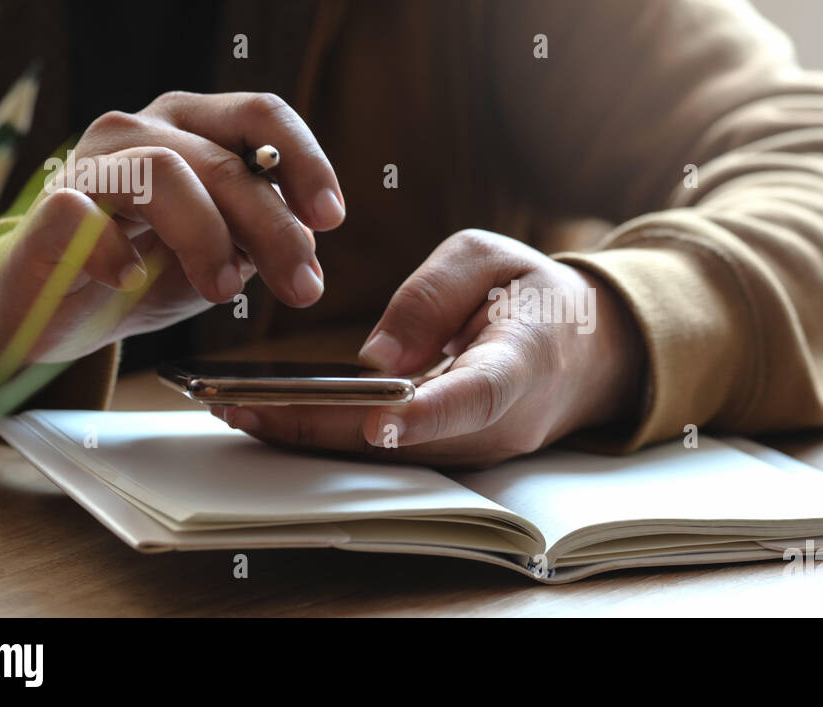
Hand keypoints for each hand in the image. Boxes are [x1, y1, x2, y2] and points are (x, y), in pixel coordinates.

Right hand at [0, 91, 343, 368]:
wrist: (57, 312)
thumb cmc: (145, 269)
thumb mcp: (222, 255)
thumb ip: (262, 240)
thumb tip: (308, 242)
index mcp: (195, 131)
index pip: (259, 115)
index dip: (304, 159)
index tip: (332, 217)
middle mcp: (142, 133)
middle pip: (223, 159)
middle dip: (273, 227)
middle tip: (302, 287)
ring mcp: (90, 167)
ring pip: (163, 172)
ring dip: (206, 237)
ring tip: (222, 290)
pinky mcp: (47, 212)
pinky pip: (83, 215)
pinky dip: (114, 251)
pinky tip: (131, 280)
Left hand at [212, 230, 645, 466]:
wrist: (586, 352)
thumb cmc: (537, 297)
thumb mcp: (493, 258)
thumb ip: (434, 293)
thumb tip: (376, 355)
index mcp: (522, 362)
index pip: (476, 395)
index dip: (425, 415)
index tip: (376, 422)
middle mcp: (500, 421)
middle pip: (406, 438)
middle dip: (322, 426)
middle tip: (244, 406)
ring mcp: (476, 449)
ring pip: (388, 456)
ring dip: (312, 435)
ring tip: (236, 408)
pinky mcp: (451, 455)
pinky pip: (388, 454)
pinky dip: (331, 436)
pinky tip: (275, 416)